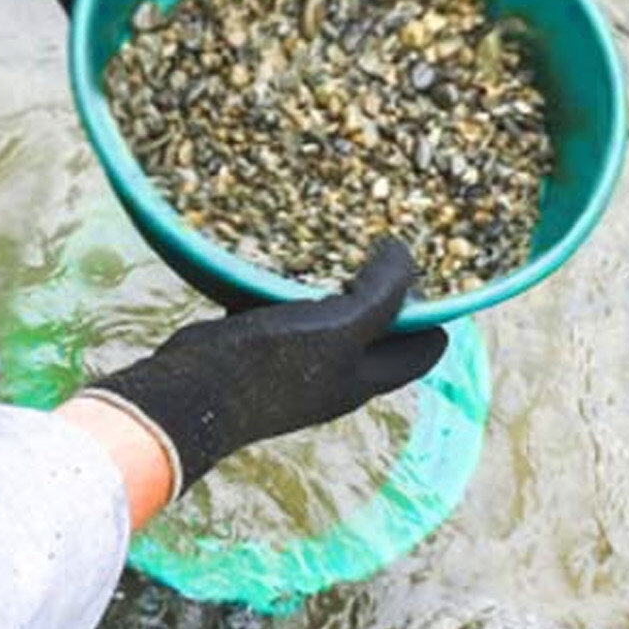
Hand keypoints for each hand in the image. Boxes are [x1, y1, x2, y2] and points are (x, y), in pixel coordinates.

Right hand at [87, 240, 446, 495]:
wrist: (192, 390)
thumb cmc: (273, 364)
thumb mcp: (340, 327)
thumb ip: (383, 295)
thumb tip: (406, 255)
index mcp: (365, 377)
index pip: (425, 349)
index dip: (437, 310)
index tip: (432, 266)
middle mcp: (337, 374)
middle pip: (380, 331)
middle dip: (388, 290)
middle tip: (384, 243)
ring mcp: (297, 362)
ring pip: (332, 317)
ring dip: (337, 283)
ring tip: (341, 238)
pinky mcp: (260, 345)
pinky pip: (287, 309)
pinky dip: (292, 284)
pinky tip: (284, 252)